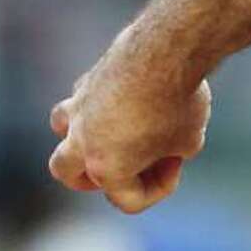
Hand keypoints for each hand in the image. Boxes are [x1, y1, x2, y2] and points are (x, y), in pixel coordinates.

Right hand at [49, 47, 211, 213]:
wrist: (167, 50)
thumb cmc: (180, 103)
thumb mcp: (189, 141)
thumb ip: (170, 154)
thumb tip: (162, 146)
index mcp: (107, 168)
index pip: (129, 200)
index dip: (160, 187)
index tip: (177, 163)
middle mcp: (82, 142)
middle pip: (68, 174)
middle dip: (93, 178)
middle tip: (126, 165)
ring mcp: (78, 109)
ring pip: (60, 131)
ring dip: (82, 138)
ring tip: (112, 132)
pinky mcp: (86, 81)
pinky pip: (81, 100)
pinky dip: (99, 106)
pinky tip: (128, 99)